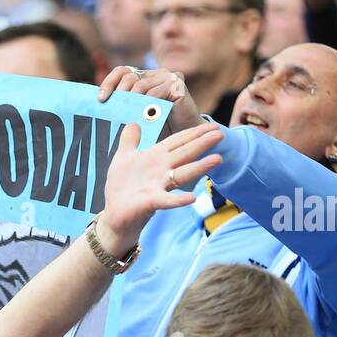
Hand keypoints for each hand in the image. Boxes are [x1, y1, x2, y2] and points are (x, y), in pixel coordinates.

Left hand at [98, 65, 203, 134]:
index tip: (100, 99)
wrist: (184, 135)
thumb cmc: (159, 127)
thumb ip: (124, 105)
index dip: (109, 82)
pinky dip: (146, 105)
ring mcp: (168, 76)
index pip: (122, 71)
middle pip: (130, 78)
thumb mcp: (137, 113)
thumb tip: (98, 102)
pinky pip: (155, 92)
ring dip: (131, 103)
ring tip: (127, 117)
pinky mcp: (178, 84)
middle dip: (118, 96)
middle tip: (113, 112)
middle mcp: (156, 73)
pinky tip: (142, 117)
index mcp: (145, 77)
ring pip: (141, 86)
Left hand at [99, 121, 222, 250]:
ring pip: (182, 174)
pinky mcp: (151, 201)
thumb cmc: (122, 187)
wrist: (115, 214)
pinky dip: (178, 200)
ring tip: (218, 159)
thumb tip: (134, 123)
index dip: (194, 133)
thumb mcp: (124, 158)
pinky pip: (166, 200)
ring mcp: (158, 185)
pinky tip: (192, 198)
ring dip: (200, 167)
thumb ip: (129, 140)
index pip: (178, 141)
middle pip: (185, 153)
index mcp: (156, 157)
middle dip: (202, 143)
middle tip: (221, 134)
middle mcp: (161, 170)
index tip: (212, 125)